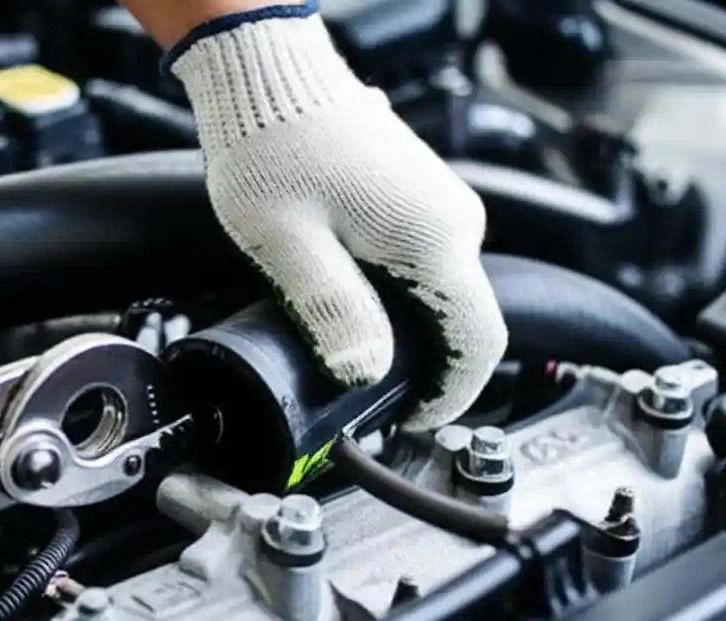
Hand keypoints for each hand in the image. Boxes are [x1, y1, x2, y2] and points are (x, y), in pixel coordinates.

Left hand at [169, 8, 506, 428]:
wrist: (266, 78)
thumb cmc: (268, 150)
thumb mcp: (286, 245)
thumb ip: (331, 312)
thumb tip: (365, 374)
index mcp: (433, 240)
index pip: (477, 343)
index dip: (449, 396)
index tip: (410, 420)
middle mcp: (453, 221)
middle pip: (461, 321)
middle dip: (422, 366)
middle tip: (365, 393)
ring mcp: (439, 205)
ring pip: (441, 293)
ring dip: (406, 330)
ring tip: (348, 349)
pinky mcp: (418, 197)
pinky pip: (425, 264)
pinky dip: (399, 297)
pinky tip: (351, 302)